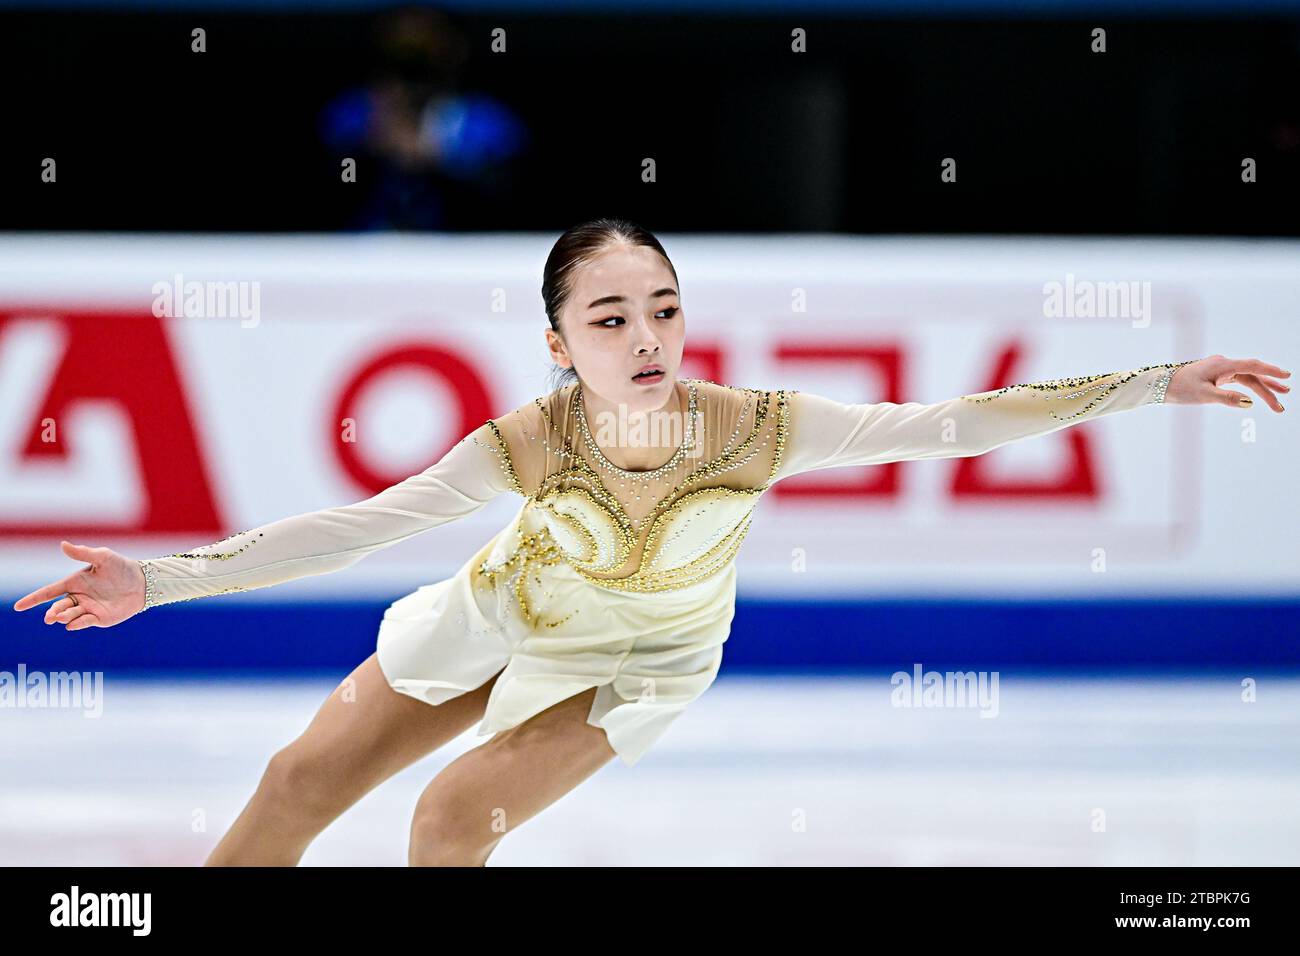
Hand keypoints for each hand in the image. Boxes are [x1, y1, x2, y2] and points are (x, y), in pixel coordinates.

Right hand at [11, 541, 147, 629]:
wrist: (143, 582)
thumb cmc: (122, 567)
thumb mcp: (103, 557)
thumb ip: (83, 553)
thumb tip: (63, 544)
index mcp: (75, 582)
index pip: (49, 591)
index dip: (33, 599)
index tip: (18, 607)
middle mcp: (79, 597)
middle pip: (58, 607)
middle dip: (52, 612)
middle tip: (51, 616)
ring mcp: (88, 609)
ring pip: (69, 616)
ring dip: (64, 617)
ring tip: (61, 617)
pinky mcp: (100, 619)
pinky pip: (84, 623)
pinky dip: (77, 624)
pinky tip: (72, 624)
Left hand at [1164, 355, 1289, 411]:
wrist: (1161, 384)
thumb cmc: (1180, 388)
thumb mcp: (1203, 395)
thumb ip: (1227, 398)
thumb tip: (1249, 402)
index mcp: (1222, 365)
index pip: (1252, 366)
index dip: (1270, 371)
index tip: (1286, 376)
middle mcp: (1224, 364)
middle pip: (1252, 375)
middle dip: (1268, 388)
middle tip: (1283, 402)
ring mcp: (1220, 369)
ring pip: (1246, 378)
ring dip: (1262, 389)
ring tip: (1279, 399)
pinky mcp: (1216, 375)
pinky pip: (1238, 380)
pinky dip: (1249, 388)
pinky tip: (1258, 395)